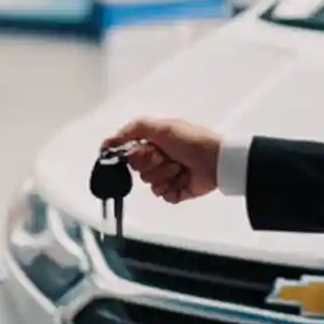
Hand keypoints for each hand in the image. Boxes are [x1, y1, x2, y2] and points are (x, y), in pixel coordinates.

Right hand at [101, 117, 221, 202]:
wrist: (216, 160)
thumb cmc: (191, 141)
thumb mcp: (161, 127)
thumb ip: (132, 130)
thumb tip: (107, 141)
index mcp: (154, 143)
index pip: (131, 154)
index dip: (136, 154)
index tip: (145, 151)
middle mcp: (159, 160)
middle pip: (139, 170)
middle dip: (152, 164)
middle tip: (166, 157)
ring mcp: (168, 176)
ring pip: (151, 184)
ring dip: (165, 175)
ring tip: (179, 167)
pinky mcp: (177, 192)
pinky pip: (164, 196)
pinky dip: (173, 188)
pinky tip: (183, 179)